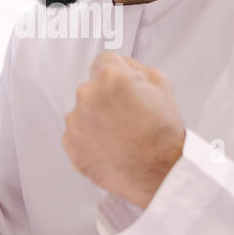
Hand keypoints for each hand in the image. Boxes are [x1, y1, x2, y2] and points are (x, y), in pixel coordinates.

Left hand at [62, 53, 185, 207]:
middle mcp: (87, 96)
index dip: (116, 75)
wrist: (160, 173)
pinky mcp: (70, 145)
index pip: (103, 61)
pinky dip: (89, 139)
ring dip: (95, 119)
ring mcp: (75, 122)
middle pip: (91, 87)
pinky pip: (76, 134)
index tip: (122, 88)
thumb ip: (135, 67)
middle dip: (105, 97)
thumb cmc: (163, 132)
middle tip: (126, 116)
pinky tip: (110, 147)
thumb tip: (120, 66)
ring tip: (120, 135)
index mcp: (109, 77)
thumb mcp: (161, 84)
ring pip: (82, 112)